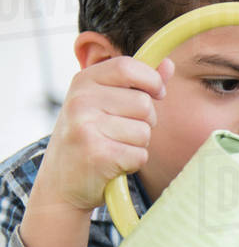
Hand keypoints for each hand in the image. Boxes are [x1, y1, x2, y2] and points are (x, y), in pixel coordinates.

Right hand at [40, 56, 172, 210]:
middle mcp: (81, 101)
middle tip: (122, 131)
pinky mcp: (98, 154)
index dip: (151, 80)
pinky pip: (140, 154)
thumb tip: (169, 64)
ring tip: (114, 147)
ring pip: (145, 132)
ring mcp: (86, 127)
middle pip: (145, 104)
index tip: (156, 93)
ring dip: (138, 144)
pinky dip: (134, 162)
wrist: (61, 182)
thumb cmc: (90, 137)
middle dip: (146, 121)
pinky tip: (113, 163)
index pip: (128, 67)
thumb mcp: (105, 102)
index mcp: (83, 81)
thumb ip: (138, 83)